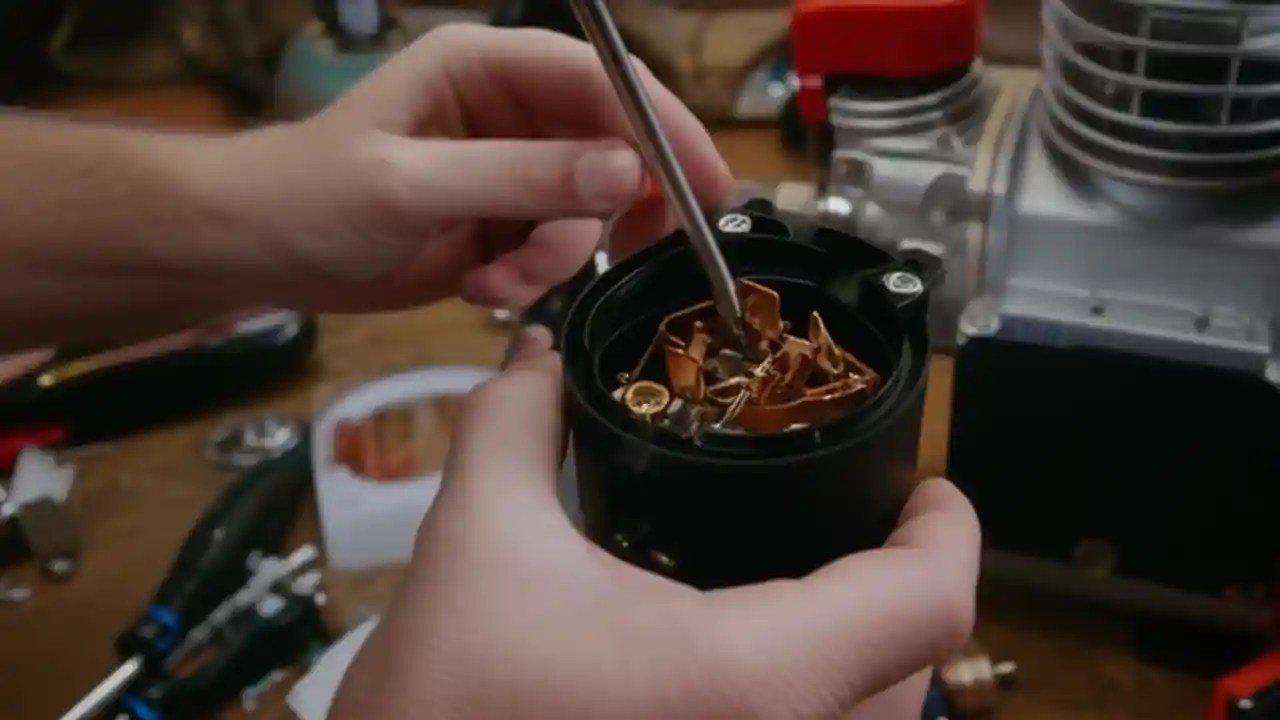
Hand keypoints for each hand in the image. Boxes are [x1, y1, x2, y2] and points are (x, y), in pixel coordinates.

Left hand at [211, 25, 731, 312]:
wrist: (263, 253)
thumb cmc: (312, 197)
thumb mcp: (412, 186)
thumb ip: (520, 177)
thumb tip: (624, 172)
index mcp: (486, 68)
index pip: (599, 81)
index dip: (661, 127)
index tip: (707, 184)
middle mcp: (510, 111)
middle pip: (611, 145)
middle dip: (616, 205)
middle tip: (628, 250)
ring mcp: (511, 169)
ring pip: (589, 209)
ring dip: (558, 256)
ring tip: (498, 282)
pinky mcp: (506, 221)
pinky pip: (559, 249)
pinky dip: (534, 278)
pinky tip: (482, 288)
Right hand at [329, 326, 981, 719]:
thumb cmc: (439, 710)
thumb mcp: (478, 541)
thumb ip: (517, 423)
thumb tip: (538, 358)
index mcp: (749, 677)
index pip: (925, 602)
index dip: (947, 531)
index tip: (925, 488)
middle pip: (914, 669)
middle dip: (897, 588)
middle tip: (858, 522)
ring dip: (869, 656)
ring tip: (813, 585)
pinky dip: (826, 704)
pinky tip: (754, 663)